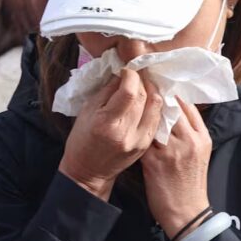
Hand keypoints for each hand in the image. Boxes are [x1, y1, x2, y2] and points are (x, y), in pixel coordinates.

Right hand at [59, 69, 162, 200]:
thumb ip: (107, 91)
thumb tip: (123, 73)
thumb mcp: (87, 111)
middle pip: (145, 97)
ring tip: (144, 83)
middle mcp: (127, 133)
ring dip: (152, 90)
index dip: (132, 75)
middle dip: (143, 80)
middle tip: (137, 73)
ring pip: (157, 106)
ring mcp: (140, 140)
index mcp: (107, 124)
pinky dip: (155, 105)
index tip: (128, 69)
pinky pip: (158, 118)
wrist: (88, 171)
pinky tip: (149, 98)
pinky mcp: (147, 144)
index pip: (129, 92)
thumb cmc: (82, 139)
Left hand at [141, 98, 211, 240]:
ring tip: (134, 97)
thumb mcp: (201, 153)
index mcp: (202, 137)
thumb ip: (192, 133)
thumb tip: (177, 113)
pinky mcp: (155, 162)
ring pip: (156, 120)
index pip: (189, 107)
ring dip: (145, 109)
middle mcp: (189, 140)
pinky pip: (144, 138)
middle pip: (172, 109)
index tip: (162, 84)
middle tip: (145, 83)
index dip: (174, 93)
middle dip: (158, 95)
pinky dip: (135, 128)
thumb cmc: (192, 182)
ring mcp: (172, 151)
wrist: (187, 211)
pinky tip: (128, 122)